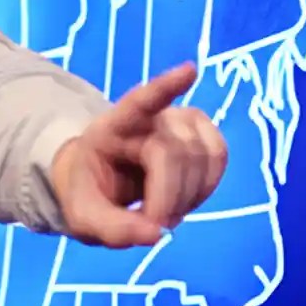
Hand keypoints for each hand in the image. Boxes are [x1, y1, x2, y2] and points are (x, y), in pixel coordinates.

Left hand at [48, 62, 226, 247]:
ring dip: (191, 195)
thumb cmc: (90, 196)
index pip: (138, 102)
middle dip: (170, 197)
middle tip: (154, 226)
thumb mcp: (86, 219)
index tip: (191, 70)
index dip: (165, 87)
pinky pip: (219, 156)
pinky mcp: (200, 135)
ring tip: (165, 213)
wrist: (100, 187)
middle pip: (174, 152)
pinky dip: (208, 185)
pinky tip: (186, 200)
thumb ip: (114, 229)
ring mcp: (177, 122)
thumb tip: (155, 235)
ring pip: (204, 154)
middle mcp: (147, 118)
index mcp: (109, 129)